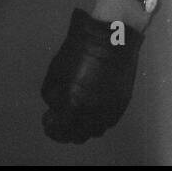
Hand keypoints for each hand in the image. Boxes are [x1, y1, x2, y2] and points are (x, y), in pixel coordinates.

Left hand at [41, 8, 143, 142]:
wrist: (113, 35)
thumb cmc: (80, 48)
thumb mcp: (56, 69)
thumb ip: (53, 94)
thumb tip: (54, 109)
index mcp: (76, 105)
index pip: (61, 130)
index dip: (52, 128)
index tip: (48, 121)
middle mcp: (95, 115)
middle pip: (79, 135)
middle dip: (67, 131)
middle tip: (59, 120)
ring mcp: (111, 111)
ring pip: (95, 131)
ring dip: (83, 126)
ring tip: (75, 114)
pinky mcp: (123, 104)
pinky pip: (108, 121)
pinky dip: (97, 119)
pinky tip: (91, 107)